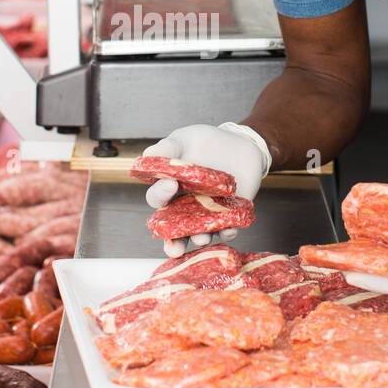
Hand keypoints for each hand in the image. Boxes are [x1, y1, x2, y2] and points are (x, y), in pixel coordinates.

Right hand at [143, 123, 269, 256]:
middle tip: (174, 248)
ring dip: (200, 239)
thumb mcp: (184, 140)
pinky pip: (228, 229)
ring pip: (199, 234)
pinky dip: (228, 232)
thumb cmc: (204, 143)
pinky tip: (230, 230)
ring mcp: (207, 213)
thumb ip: (168, 148)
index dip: (160, 194)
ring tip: (201, 239)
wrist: (239, 144)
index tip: (171, 184)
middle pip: (174, 230)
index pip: (158, 199)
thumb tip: (147, 155)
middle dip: (173, 242)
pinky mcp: (229, 215)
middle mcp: (185, 206)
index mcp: (169, 189)